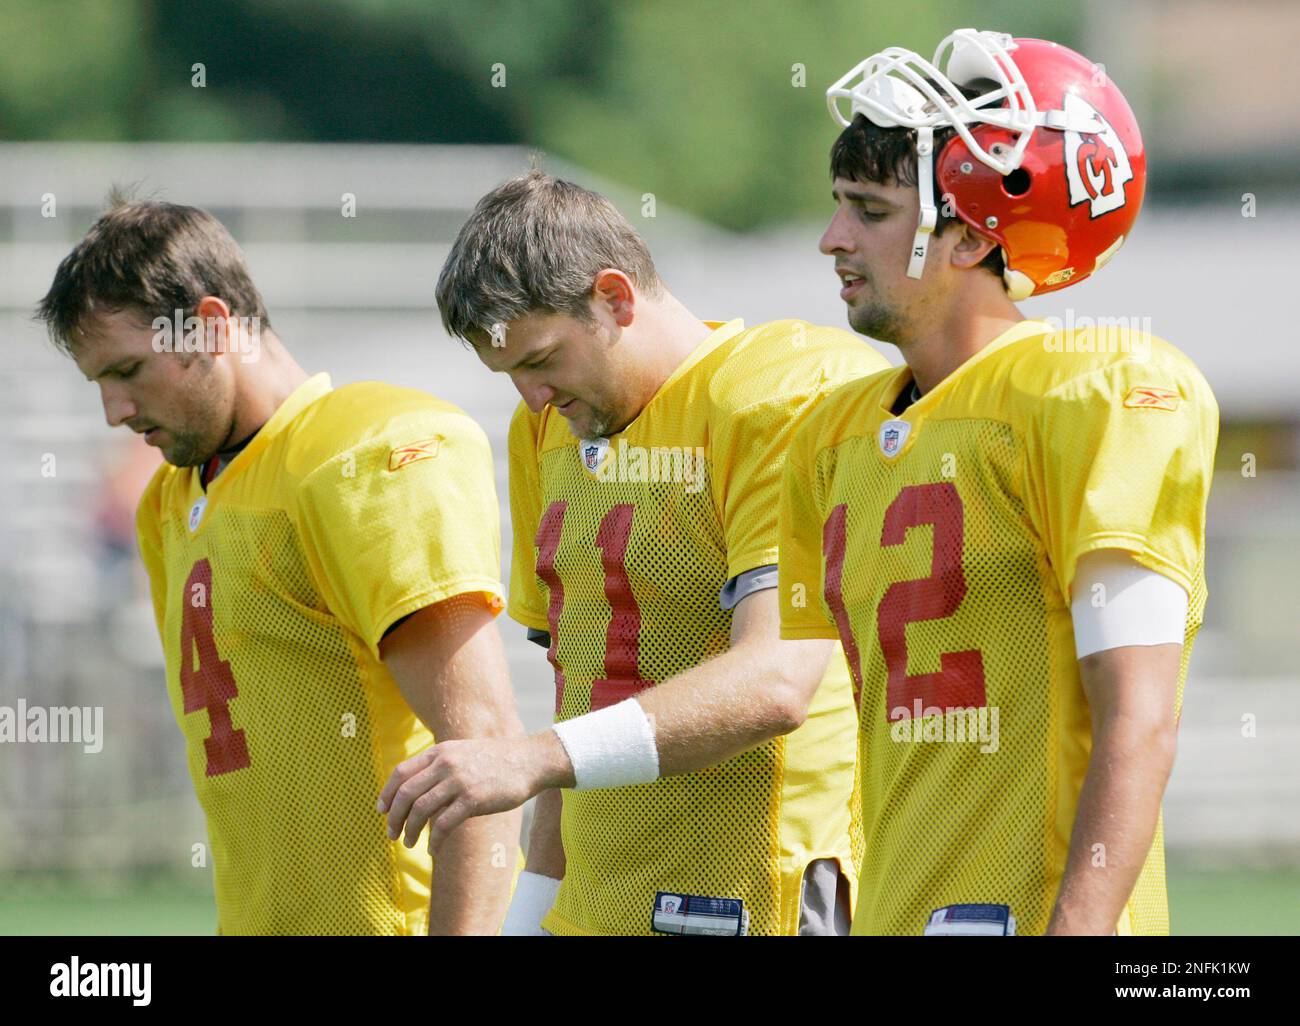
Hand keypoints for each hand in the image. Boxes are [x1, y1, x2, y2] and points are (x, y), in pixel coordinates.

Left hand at [378, 732, 569, 851]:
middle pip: (406, 794)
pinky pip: (444, 825)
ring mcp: (459, 782)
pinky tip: (433, 849)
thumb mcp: (461, 752)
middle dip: (393, 817)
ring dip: (410, 831)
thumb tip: (415, 787)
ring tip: (409, 843)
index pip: (401, 773)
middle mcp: (446, 765)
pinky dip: (434, 840)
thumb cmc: (494, 759)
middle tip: (391, 833)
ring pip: (421, 810)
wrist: (527, 761)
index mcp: (440, 752)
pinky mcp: (474, 800)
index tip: (381, 810)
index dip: (387, 794)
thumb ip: (439, 765)